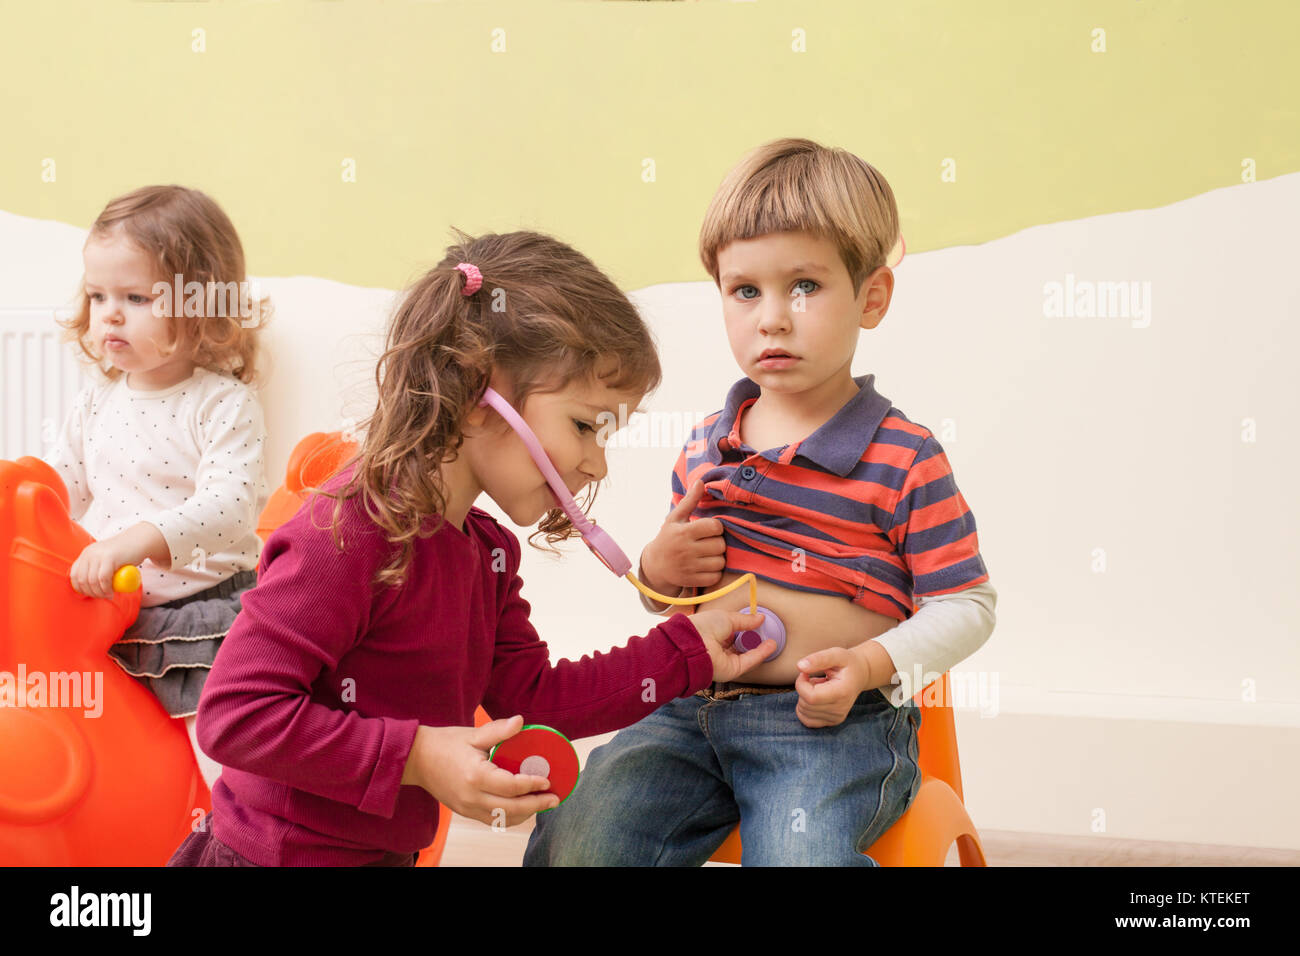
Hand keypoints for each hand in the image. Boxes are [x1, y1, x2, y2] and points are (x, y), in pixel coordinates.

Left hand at [69, 536, 138, 599]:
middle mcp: (89, 553)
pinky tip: (111, 592)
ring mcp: (98, 555)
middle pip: (82, 579)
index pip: (74, 574)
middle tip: (102, 597)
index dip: (80, 588)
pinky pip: (103, 578)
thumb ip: (97, 568)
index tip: (90, 594)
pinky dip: (106, 589)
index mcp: (86, 554)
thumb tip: (91, 587)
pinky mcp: (109, 557)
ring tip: (108, 596)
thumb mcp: (106, 559)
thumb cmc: (126, 553)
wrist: (141, 540)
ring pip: (92, 581)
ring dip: (99, 593)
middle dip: (90, 593)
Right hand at [401, 715, 559, 826]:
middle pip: (512, 809)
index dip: (532, 785)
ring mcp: (467, 808)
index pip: (511, 787)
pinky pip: (492, 819)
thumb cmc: (443, 744)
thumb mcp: (473, 733)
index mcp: (475, 776)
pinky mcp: (465, 812)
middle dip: (536, 805)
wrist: (415, 759)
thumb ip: (499, 730)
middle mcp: (472, 797)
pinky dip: (510, 816)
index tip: (547, 780)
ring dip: (525, 814)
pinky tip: (522, 808)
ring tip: (542, 804)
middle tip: (555, 798)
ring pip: (503, 818)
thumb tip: (521, 721)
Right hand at [640, 479, 726, 593]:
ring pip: (719, 562)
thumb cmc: (668, 537)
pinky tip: (706, 566)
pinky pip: (714, 576)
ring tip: (709, 554)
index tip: (709, 529)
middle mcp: (686, 550)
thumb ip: (690, 501)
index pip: (715, 527)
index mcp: (684, 532)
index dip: (716, 527)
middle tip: (709, 542)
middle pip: (720, 545)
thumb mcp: (675, 518)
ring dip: (718, 558)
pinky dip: (714, 572)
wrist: (654, 565)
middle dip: (717, 542)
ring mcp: (689, 567)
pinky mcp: (691, 581)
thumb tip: (701, 481)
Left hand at [688, 608, 776, 682]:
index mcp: (715, 633)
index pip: (734, 631)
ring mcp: (726, 659)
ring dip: (760, 647)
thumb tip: (759, 618)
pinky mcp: (732, 670)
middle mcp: (720, 647)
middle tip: (766, 630)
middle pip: (741, 644)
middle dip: (754, 638)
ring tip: (771, 638)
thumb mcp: (727, 617)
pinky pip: (749, 661)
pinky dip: (761, 653)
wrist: (694, 645)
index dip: (747, 627)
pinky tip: (770, 645)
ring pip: (747, 654)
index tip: (758, 622)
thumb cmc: (704, 627)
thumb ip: (745, 620)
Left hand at [793, 647, 874, 727]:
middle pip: (806, 705)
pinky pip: (807, 720)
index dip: (801, 684)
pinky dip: (804, 708)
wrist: (859, 675)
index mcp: (842, 692)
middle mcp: (840, 709)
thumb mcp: (836, 654)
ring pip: (804, 712)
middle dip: (803, 689)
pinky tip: (815, 697)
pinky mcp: (832, 722)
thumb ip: (819, 659)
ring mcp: (836, 718)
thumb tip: (800, 666)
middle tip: (813, 678)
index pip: (811, 697)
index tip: (805, 673)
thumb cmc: (847, 663)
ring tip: (818, 686)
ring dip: (804, 697)